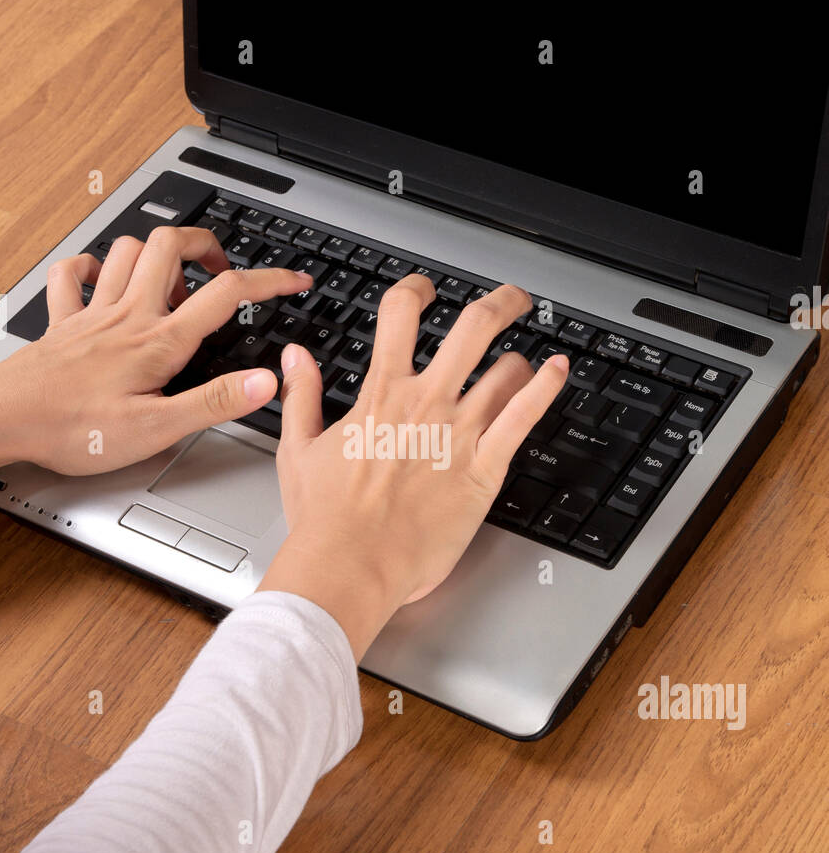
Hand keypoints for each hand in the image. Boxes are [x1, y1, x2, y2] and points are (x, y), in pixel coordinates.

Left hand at [0, 227, 311, 477]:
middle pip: (173, 246)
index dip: (269, 281)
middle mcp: (128, 316)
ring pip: (129, 250)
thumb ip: (214, 402)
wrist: (4, 419)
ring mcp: (93, 313)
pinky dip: (93, 267)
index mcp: (159, 343)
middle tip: (225, 269)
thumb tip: (265, 381)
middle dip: (208, 245)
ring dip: (159, 252)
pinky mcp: (62, 322)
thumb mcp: (156, 430)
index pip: (227, 295)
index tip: (294, 279)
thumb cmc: (73, 429)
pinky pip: (74, 274)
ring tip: (178, 276)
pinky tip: (105, 281)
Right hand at [258, 275, 568, 658]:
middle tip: (510, 299)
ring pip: (505, 370)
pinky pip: (523, 416)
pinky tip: (558, 371)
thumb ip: (302, 395)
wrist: (350, 563)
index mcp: (381, 394)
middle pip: (473, 328)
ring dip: (520, 360)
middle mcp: (425, 403)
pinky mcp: (483, 468)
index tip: (425, 289)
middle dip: (499, 304)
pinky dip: (546, 387)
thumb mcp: (299, 447)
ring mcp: (458, 432)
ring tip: (526, 362)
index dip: (416, 289)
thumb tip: (296, 358)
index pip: (400, 314)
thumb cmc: (325, 517)